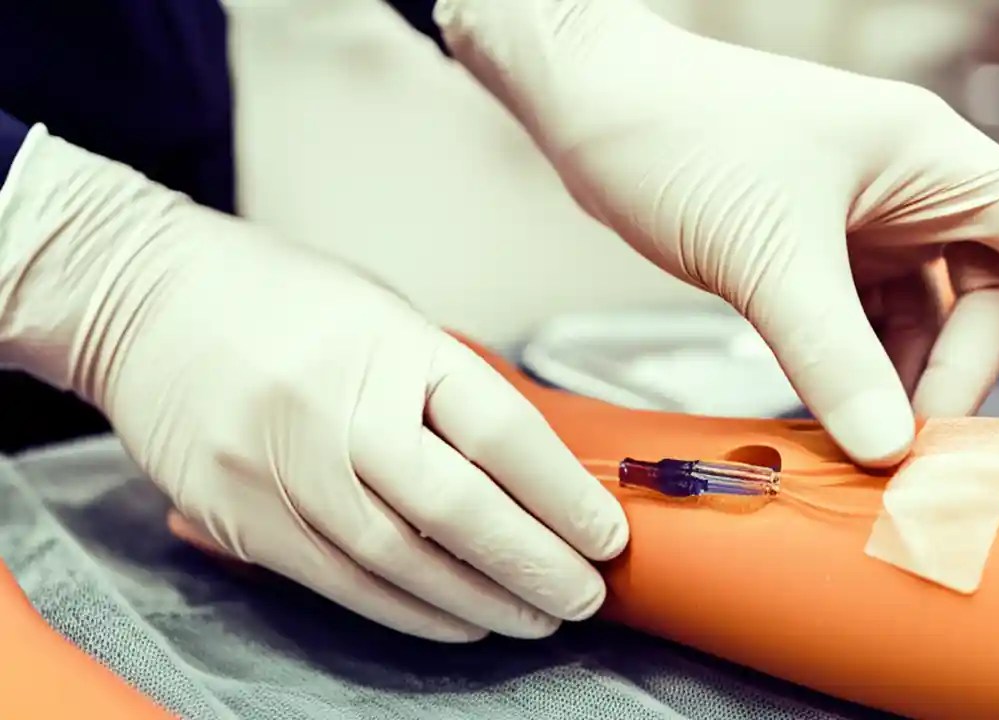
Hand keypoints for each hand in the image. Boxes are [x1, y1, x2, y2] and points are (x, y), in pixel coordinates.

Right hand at [0, 127, 627, 640]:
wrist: (143, 297)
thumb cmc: (282, 300)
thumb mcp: (384, 317)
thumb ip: (447, 388)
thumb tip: (529, 468)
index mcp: (391, 346)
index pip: (501, 433)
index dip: (564, 495)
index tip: (606, 535)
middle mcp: (336, 407)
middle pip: (456, 509)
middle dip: (534, 566)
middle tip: (583, 598)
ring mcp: (280, 467)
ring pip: (398, 561)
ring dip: (478, 602)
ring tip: (533, 619)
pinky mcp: (238, 516)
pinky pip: (338, 582)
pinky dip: (408, 611)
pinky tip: (457, 622)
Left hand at [437, 0, 998, 464]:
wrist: (592, 108)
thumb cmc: (681, 133)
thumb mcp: (767, 250)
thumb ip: (830, 354)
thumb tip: (887, 449)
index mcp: (933, 160)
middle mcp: (912, 189)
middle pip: (994, 300)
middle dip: (964, 375)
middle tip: (918, 443)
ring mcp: (863, 221)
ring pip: (926, 320)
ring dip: (907, 382)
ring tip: (871, 437)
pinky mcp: (815, 249)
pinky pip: (865, 324)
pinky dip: (859, 370)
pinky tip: (833, 408)